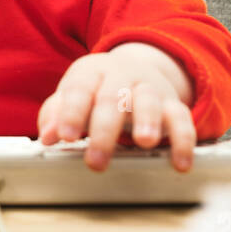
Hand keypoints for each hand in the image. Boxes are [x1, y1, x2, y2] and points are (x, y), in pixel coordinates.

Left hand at [37, 44, 196, 172]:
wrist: (135, 67)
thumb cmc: (96, 88)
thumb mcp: (73, 93)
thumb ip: (56, 113)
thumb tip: (47, 136)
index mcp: (92, 73)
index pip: (80, 90)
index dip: (71, 113)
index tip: (65, 137)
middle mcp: (122, 76)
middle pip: (113, 99)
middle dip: (104, 131)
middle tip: (96, 161)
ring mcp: (149, 89)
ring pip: (149, 101)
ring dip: (148, 121)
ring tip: (144, 142)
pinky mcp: (173, 104)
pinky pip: (182, 119)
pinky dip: (183, 141)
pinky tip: (181, 163)